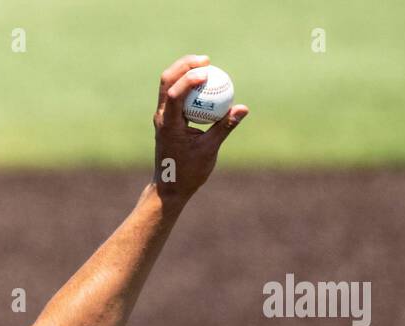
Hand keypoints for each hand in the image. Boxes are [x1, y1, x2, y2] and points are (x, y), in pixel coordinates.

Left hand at [151, 54, 248, 205]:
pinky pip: (174, 93)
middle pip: (166, 80)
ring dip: (184, 70)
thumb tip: (243, 108)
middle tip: (206, 59)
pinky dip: (186, 83)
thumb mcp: (210, 150)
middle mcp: (162, 117)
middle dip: (184, 65)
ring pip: (167, 84)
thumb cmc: (188, 172)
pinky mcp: (166, 118)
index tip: (207, 71)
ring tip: (205, 64)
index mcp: (169, 125)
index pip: (174, 94)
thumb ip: (225, 127)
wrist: (169, 186)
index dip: (189, 79)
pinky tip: (203, 80)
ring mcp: (162, 116)